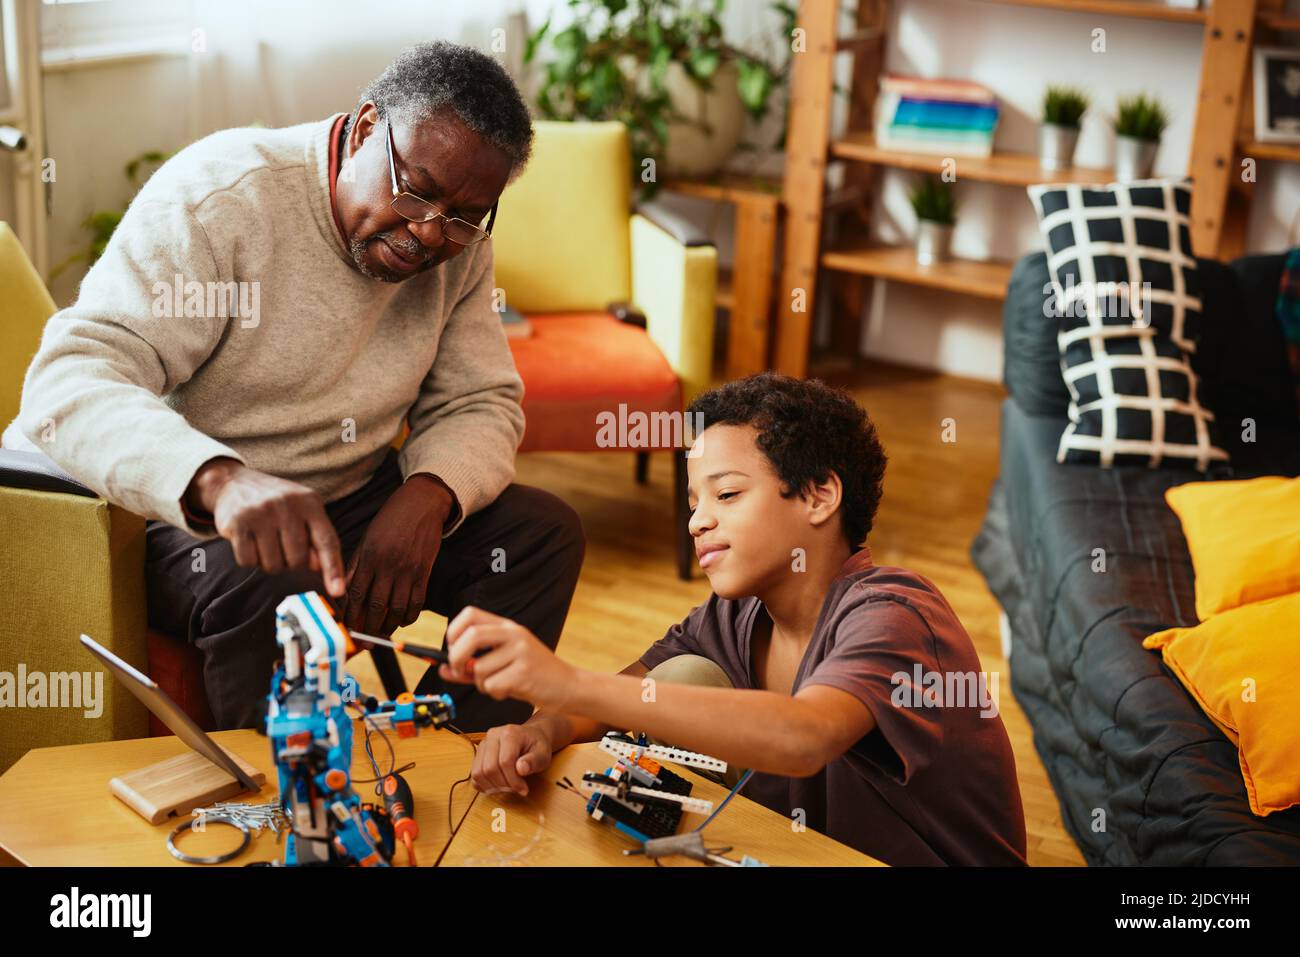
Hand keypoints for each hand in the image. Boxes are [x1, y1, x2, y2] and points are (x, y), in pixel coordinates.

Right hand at [192, 458, 345, 595]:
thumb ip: (315, 539)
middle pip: (297, 561)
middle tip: (281, 546)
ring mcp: (261, 512)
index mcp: (310, 503)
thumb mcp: (302, 512)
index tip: (338, 592)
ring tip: (265, 542)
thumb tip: (318, 569)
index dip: (334, 569)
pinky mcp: (238, 522)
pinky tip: (248, 541)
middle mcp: (287, 505)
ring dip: (269, 562)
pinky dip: (249, 559)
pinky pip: (248, 561)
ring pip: (273, 565)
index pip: (327, 541)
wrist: (234, 483)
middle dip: (290, 563)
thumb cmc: (277, 505)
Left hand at [336, 475, 452, 636]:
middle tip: (364, 642)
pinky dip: (409, 616)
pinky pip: (417, 602)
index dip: (351, 615)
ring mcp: (408, 570)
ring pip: (396, 608)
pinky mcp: (424, 572)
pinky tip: (402, 620)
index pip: (356, 593)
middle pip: (375, 606)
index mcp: (369, 556)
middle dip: (368, 628)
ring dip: (388, 626)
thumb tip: (345, 590)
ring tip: (381, 634)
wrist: (422, 504)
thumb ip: (356, 565)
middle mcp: (387, 565)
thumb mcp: (367, 538)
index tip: (347, 628)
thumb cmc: (390, 520)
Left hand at [439, 606, 576, 711]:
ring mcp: (521, 652)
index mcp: (508, 627)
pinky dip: (494, 694)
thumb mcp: (504, 664)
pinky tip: (510, 691)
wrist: (569, 686)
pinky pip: (492, 686)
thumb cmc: (534, 675)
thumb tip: (442, 669)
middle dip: (457, 656)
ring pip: (480, 669)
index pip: (470, 614)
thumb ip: (472, 665)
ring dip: (481, 684)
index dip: (453, 631)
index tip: (451, 649)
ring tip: (499, 685)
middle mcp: (514, 634)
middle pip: (471, 635)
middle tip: (460, 669)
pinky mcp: (525, 673)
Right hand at [470, 722, 553, 795]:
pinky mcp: (479, 753)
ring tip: (507, 787)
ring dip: (492, 786)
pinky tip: (498, 785)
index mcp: (510, 733)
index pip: (505, 762)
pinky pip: (474, 774)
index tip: (524, 789)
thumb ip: (533, 761)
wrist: (530, 736)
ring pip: (478, 772)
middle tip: (516, 789)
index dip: (513, 781)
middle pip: (489, 768)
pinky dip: (484, 785)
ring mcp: (483, 744)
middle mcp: (493, 735)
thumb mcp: (543, 753)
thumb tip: (521, 769)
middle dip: (503, 785)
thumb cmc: (537, 746)